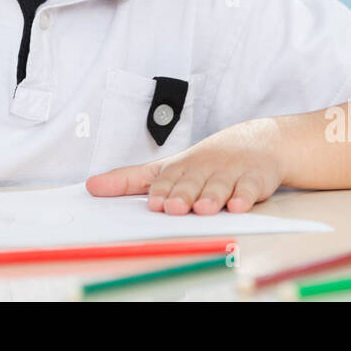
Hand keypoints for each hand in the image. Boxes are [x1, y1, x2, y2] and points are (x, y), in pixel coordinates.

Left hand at [85, 118, 283, 213]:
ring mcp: (231, 172)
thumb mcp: (168, 166)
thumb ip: (130, 180)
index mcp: (181, 166)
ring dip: (212, 197)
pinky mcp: (255, 179)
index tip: (153, 203)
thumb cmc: (207, 161)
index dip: (161, 191)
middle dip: (183, 195)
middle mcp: (204, 167)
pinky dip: (245, 197)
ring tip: (203, 209)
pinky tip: (238, 205)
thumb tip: (91, 187)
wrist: (259, 141)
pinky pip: (250, 188)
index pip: (168, 179)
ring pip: (220, 186)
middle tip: (174, 208)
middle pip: (192, 182)